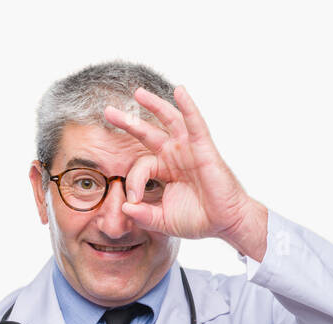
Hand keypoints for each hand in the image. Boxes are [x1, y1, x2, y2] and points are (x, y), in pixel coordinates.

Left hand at [104, 85, 264, 252]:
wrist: (225, 223)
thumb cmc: (199, 220)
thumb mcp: (164, 220)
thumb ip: (144, 216)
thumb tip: (125, 208)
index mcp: (165, 170)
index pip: (141, 166)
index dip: (133, 182)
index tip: (133, 200)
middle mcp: (175, 155)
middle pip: (148, 133)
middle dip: (128, 122)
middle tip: (108, 111)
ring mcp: (189, 149)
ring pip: (169, 121)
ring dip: (154, 105)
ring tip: (138, 93)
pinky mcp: (204, 148)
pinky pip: (195, 123)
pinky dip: (188, 106)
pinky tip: (180, 91)